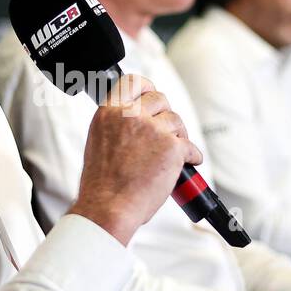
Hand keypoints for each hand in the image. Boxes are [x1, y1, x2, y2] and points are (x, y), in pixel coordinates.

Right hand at [69, 74, 201, 245]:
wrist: (108, 208)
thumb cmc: (102, 184)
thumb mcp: (99, 142)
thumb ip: (117, 125)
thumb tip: (137, 120)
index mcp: (109, 112)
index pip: (133, 82)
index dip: (147, 88)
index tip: (152, 96)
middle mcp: (130, 116)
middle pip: (160, 99)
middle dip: (165, 115)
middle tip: (165, 133)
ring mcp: (152, 130)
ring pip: (176, 122)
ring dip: (178, 136)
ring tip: (170, 155)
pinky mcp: (171, 148)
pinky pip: (190, 146)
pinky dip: (192, 156)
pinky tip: (187, 163)